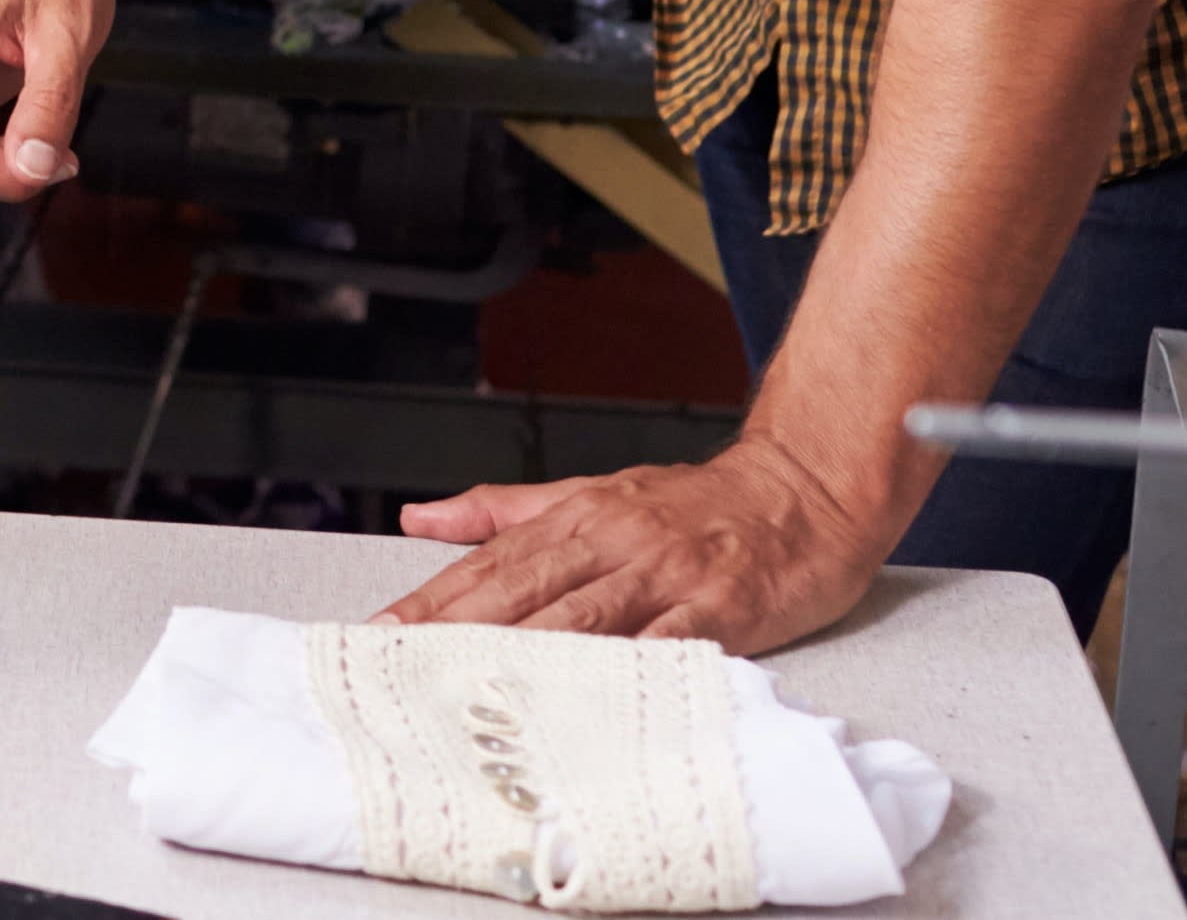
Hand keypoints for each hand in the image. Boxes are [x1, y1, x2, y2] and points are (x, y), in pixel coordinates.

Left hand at [381, 437, 896, 654]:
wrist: (804, 489)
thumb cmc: (697, 503)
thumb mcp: (594, 491)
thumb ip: (506, 509)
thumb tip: (422, 515)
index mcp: (580, 515)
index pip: (491, 562)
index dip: (433, 599)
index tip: (382, 632)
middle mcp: (616, 540)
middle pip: (524, 589)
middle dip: (458, 628)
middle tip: (404, 665)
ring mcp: (668, 573)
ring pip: (585, 615)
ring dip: (526, 651)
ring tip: (473, 687)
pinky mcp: (720, 606)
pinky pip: (666, 641)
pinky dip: (628, 667)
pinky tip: (595, 696)